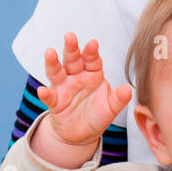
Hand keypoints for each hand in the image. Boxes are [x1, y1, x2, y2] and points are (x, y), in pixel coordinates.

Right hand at [36, 32, 132, 146]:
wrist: (83, 134)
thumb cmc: (97, 115)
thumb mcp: (111, 108)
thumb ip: (118, 98)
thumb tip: (128, 89)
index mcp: (92, 74)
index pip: (92, 60)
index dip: (92, 52)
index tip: (93, 43)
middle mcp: (76, 77)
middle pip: (73, 60)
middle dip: (71, 48)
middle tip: (70, 37)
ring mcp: (63, 88)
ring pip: (57, 72)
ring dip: (53, 62)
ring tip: (50, 53)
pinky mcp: (55, 102)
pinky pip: (50, 96)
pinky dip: (46, 93)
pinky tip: (43, 91)